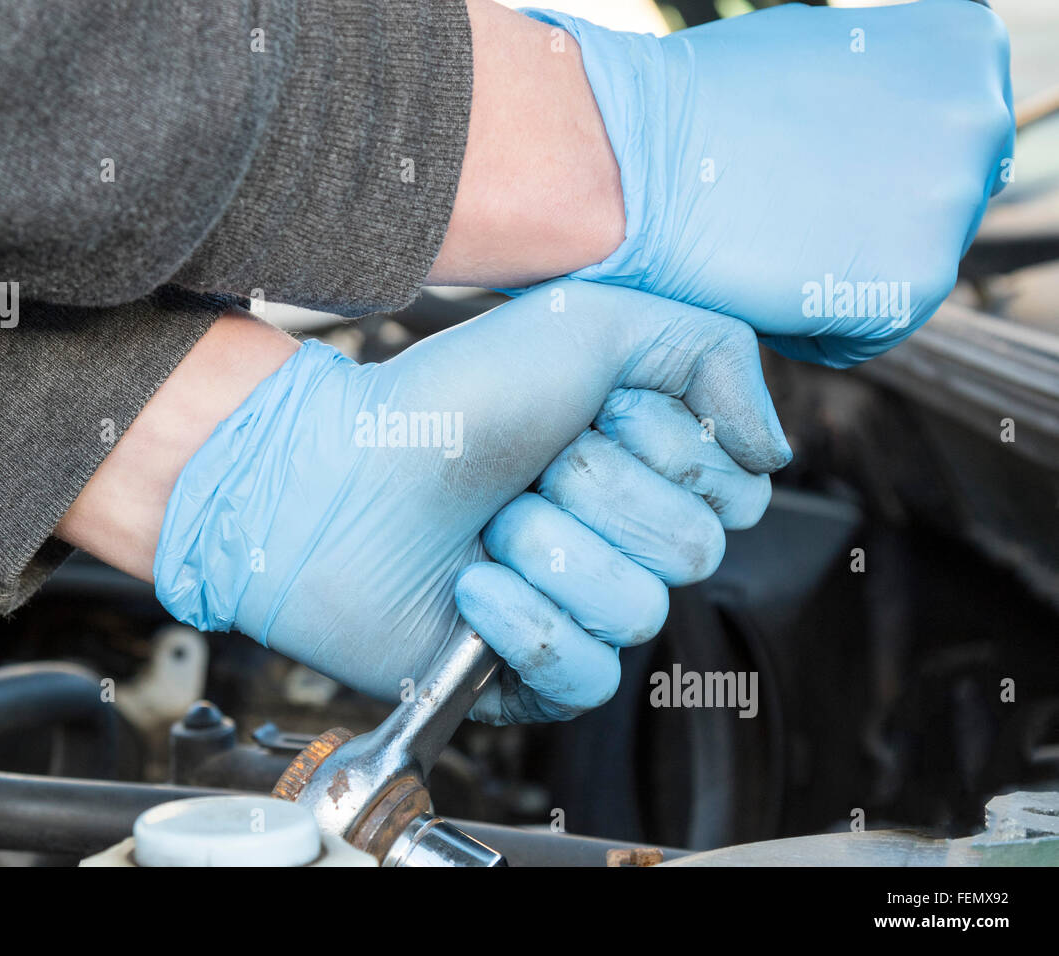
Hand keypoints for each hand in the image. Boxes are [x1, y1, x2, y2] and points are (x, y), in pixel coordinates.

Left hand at [153, 280, 790, 723]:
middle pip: (694, 551)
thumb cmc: (451, 399)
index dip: (666, 449)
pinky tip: (469, 587)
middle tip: (527, 469)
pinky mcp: (531, 675)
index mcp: (647, 465)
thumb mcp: (593, 323)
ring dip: (551, 553)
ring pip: (641, 612)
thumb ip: (713, 353)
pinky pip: (587, 676)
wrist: (334, 473)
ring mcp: (577, 607)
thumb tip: (772, 452)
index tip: (593, 412)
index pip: (734, 490)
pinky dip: (522, 623)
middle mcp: (621, 537)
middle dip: (598, 493)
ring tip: (488, 525)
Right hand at [523, 0, 1013, 366]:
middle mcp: (979, 115)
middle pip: (931, 206)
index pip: (941, 140)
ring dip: (835, 273)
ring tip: (766, 242)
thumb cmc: (691, 109)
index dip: (862, 167)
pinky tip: (764, 282)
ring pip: (902, 271)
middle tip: (779, 210)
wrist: (627, 166)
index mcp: (962, 49)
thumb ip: (873, 91)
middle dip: (859, 220)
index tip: (804, 168)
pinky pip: (870, 330)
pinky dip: (814, 325)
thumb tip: (885, 133)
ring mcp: (953, 200)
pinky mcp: (917, 281)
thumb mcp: (809, 56)